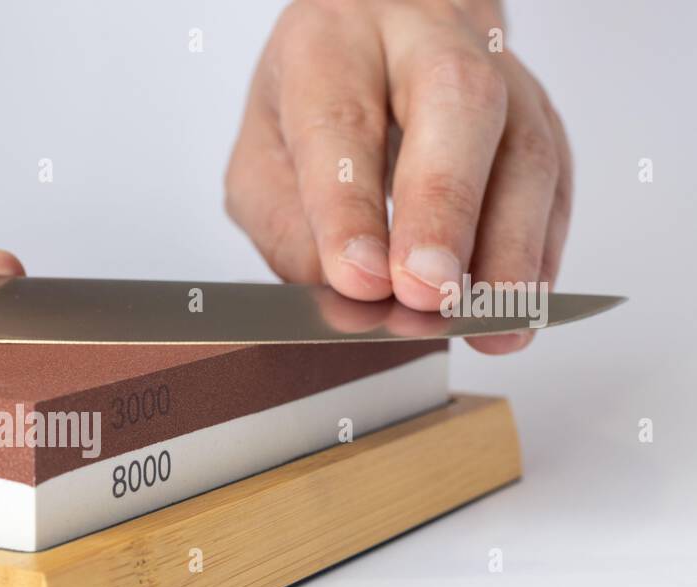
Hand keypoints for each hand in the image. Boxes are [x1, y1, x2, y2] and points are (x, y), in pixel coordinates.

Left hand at [225, 0, 569, 353]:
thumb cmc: (316, 99)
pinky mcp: (542, 111)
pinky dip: (541, 252)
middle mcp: (423, 36)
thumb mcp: (261, 156)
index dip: (352, 210)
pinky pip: (557, 181)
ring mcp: (498, 68)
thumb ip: (288, 229)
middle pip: (457, 108)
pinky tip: (519, 305)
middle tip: (429, 293)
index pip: (342, 123)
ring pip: (525, 147)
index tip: (359, 280)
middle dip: (445, 212)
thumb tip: (350, 301)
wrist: (381, 28)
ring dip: (511, 249)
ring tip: (488, 325)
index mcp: (333, 42)